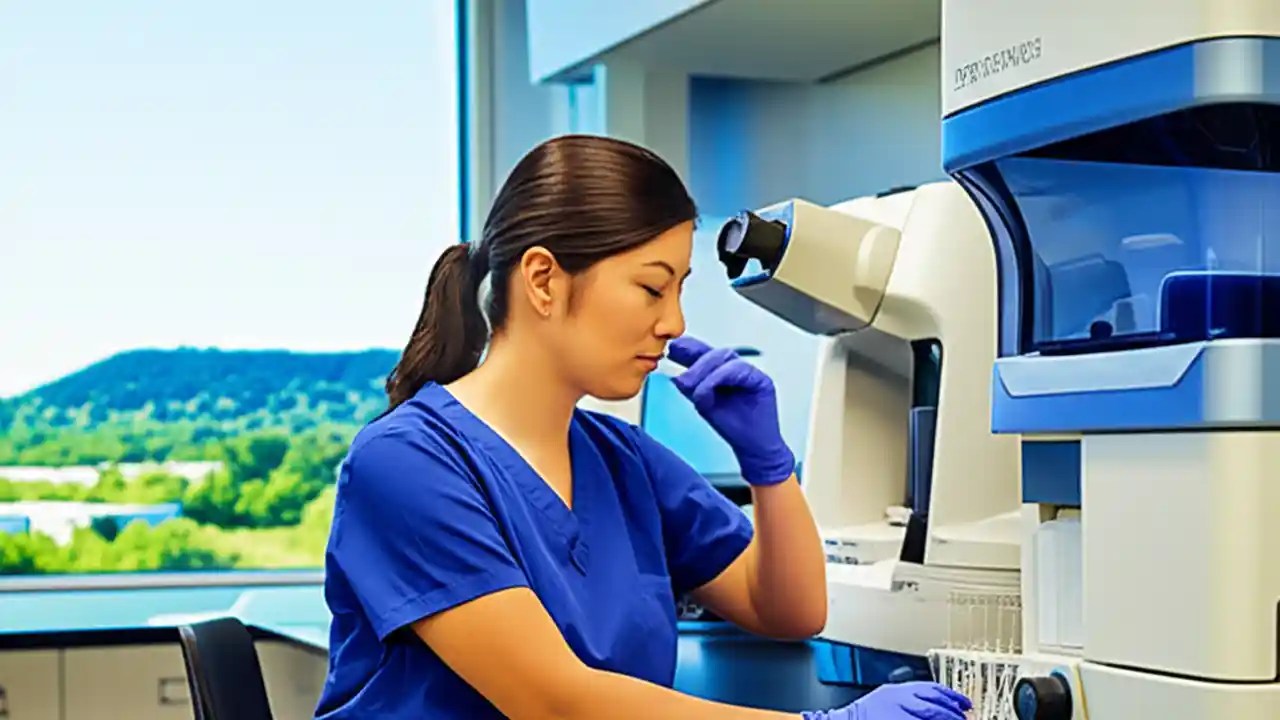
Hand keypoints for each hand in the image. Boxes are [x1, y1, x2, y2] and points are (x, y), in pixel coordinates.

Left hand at [666, 336, 795, 485]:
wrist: (751, 447)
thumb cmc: (732, 426)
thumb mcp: (703, 404)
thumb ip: (692, 388)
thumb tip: (675, 376)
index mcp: (721, 370)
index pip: (704, 352)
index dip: (687, 346)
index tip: (671, 348)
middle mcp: (735, 368)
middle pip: (713, 352)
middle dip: (694, 363)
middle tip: (682, 380)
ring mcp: (749, 372)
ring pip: (724, 357)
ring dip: (704, 371)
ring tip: (692, 388)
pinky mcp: (761, 380)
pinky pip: (738, 369)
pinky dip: (718, 378)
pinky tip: (707, 391)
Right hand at [800, 682, 971, 719]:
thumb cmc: (862, 715)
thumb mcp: (884, 700)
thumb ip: (905, 701)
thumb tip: (933, 706)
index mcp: (896, 692)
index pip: (930, 690)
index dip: (951, 696)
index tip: (965, 704)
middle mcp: (897, 700)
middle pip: (934, 704)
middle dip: (953, 712)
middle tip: (967, 718)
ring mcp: (897, 714)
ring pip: (930, 714)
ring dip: (948, 718)